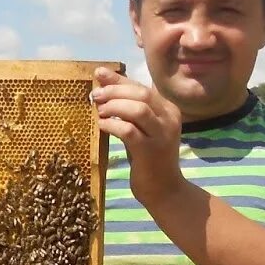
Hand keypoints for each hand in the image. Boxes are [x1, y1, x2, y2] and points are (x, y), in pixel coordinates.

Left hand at [91, 68, 183, 205]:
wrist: (164, 190)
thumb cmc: (148, 160)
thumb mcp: (139, 130)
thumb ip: (126, 111)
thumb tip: (104, 89)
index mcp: (168, 109)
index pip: (142, 87)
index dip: (119, 80)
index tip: (98, 74)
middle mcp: (169, 118)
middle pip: (141, 94)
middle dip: (115, 91)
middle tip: (96, 95)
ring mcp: (161, 134)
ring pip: (138, 109)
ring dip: (114, 106)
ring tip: (99, 111)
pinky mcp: (150, 150)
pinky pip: (129, 131)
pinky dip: (113, 125)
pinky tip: (102, 125)